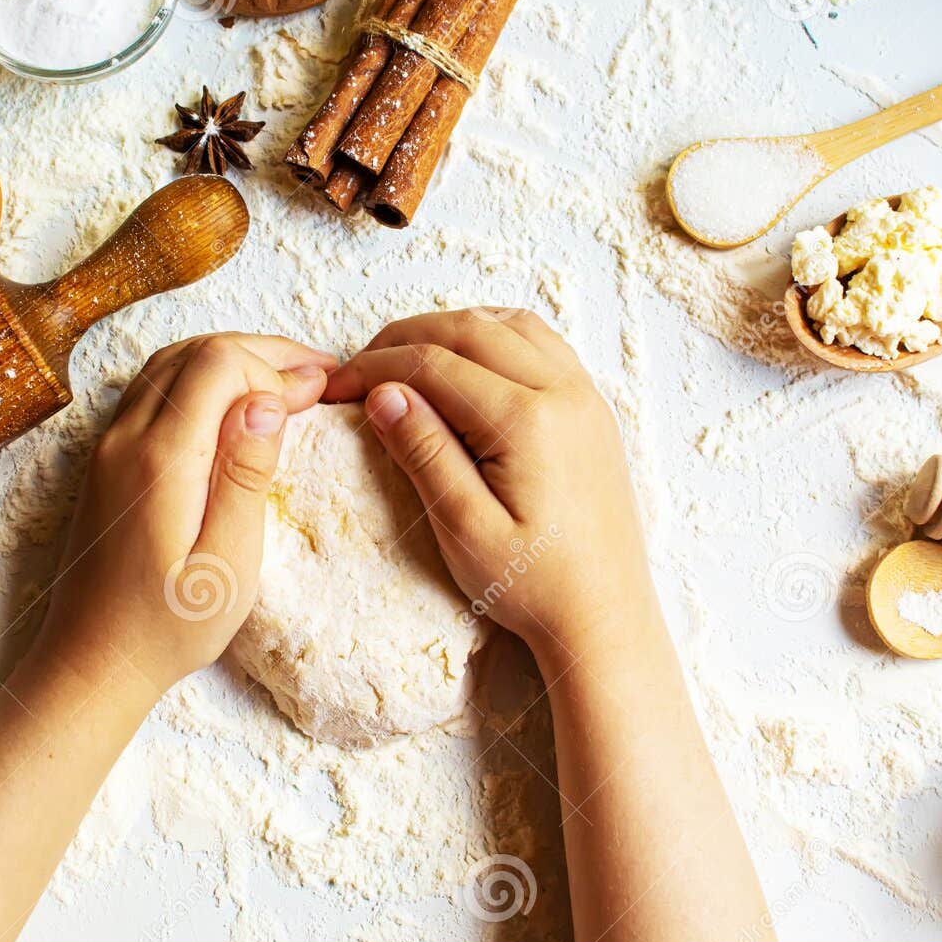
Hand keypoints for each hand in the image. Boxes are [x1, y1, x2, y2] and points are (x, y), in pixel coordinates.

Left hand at [37, 333, 334, 690]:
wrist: (92, 661)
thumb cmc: (167, 627)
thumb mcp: (227, 565)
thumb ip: (246, 476)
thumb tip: (266, 400)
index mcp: (160, 460)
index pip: (218, 364)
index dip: (275, 366)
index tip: (320, 392)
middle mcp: (125, 439)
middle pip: (194, 351)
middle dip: (261, 352)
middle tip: (318, 373)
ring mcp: (108, 446)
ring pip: (170, 363)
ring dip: (231, 358)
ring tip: (287, 379)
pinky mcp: (106, 460)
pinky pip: (152, 389)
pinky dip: (200, 377)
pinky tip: (235, 401)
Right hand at [322, 309, 656, 670]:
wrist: (604, 616)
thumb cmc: (534, 586)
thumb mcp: (465, 530)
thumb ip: (425, 454)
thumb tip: (383, 393)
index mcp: (528, 422)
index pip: (433, 366)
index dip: (375, 367)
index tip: (336, 387)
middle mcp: (563, 393)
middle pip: (470, 330)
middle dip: (405, 338)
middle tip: (361, 366)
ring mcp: (585, 396)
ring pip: (508, 325)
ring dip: (451, 329)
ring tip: (405, 358)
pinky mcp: (592, 409)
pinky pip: (541, 343)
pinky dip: (494, 337)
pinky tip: (466, 362)